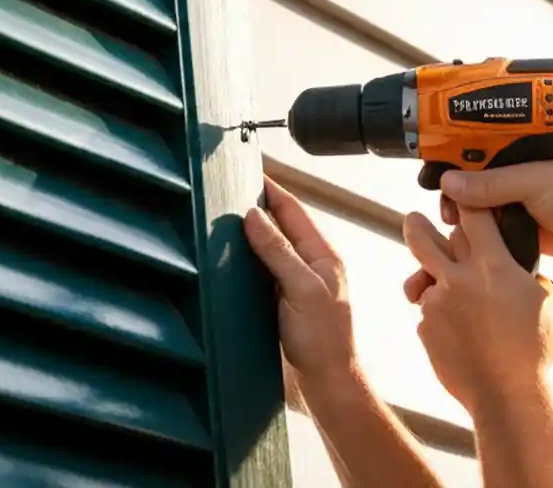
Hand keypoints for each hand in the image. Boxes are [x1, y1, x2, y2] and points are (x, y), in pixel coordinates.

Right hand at [244, 177, 356, 385]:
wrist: (327, 381)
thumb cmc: (323, 340)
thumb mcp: (301, 289)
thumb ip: (279, 251)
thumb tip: (254, 216)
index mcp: (322, 255)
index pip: (293, 210)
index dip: (271, 188)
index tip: (249, 170)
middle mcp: (311, 264)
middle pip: (281, 225)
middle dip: (258, 205)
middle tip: (229, 188)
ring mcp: (297, 282)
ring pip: (271, 246)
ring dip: (251, 232)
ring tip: (225, 215)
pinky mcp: (283, 300)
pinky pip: (263, 269)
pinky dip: (247, 257)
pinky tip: (230, 256)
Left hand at [403, 207, 552, 412]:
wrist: (507, 393)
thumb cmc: (533, 349)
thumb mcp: (544, 303)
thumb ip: (524, 278)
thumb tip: (518, 273)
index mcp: (493, 265)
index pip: (474, 216)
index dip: (466, 201)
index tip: (459, 194)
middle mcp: (459, 277)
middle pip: (422, 236)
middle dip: (415, 224)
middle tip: (413, 220)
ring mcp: (437, 302)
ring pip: (422, 277)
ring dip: (428, 277)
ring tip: (431, 279)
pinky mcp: (425, 326)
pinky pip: (428, 311)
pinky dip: (439, 315)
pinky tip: (458, 332)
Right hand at [437, 150, 552, 260]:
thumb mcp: (536, 182)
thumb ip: (493, 183)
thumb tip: (450, 183)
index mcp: (523, 140)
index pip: (480, 133)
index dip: (454, 139)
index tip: (431, 149)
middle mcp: (517, 162)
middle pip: (471, 165)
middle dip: (452, 179)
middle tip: (440, 191)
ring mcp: (516, 191)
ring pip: (475, 194)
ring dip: (460, 205)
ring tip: (452, 216)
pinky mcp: (515, 218)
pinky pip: (485, 218)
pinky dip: (472, 223)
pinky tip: (461, 228)